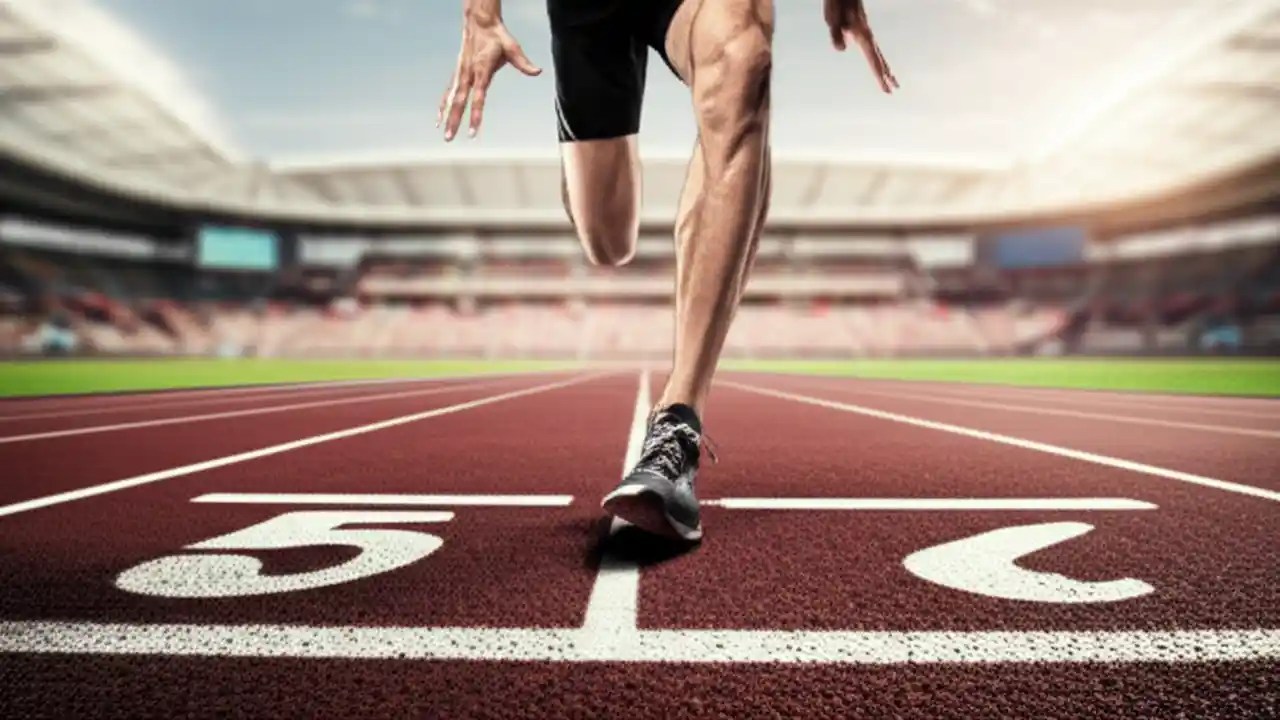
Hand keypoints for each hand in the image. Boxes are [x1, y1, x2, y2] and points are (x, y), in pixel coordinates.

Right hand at [437, 10, 540, 139]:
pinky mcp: (457, 73)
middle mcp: (468, 74)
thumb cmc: (497, 37)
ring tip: (444, 134)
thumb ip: (523, 63)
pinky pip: (449, 92)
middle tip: (450, 138)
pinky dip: (443, 105)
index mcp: (481, 70)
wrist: (479, 23)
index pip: (478, 97)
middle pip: (460, 102)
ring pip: (452, 99)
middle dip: (455, 121)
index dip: (475, 115)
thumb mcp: (512, 48)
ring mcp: (460, 74)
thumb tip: (538, 71)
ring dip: (447, 117)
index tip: (473, 131)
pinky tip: (439, 118)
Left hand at [824, 0, 897, 92]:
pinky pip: (871, 47)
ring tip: (890, 79)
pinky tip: (876, 60)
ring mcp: (865, 31)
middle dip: (884, 75)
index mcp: (862, 35)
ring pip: (876, 53)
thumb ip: (836, 34)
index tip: (886, 88)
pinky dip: (876, 57)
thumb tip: (842, 50)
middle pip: (878, 59)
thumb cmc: (837, 2)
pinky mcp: (861, 28)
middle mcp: (866, 34)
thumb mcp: (832, 19)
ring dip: (883, 66)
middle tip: (892, 90)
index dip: (879, 75)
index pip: (873, 60)